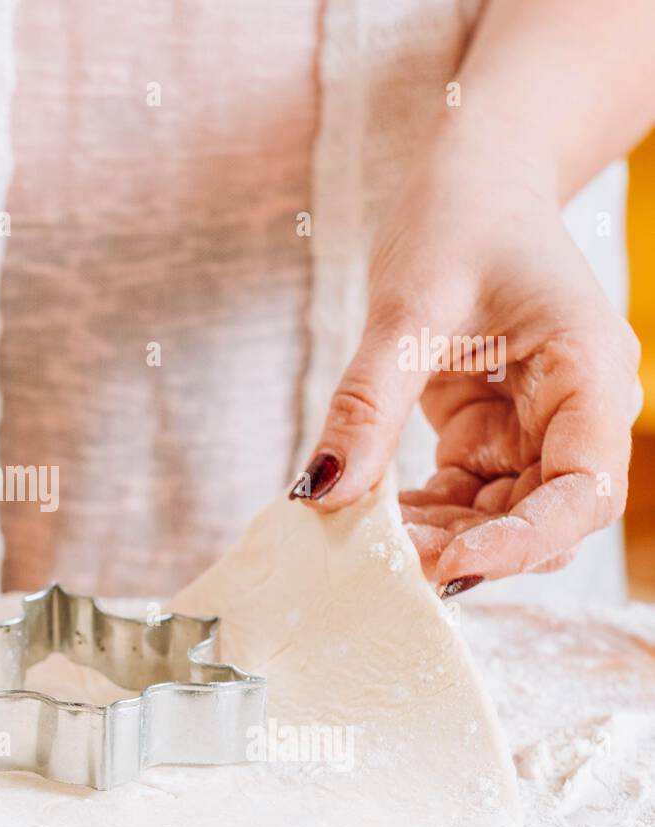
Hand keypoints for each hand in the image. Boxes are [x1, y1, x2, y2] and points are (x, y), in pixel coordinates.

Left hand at [292, 143, 640, 594]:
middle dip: (465, 547)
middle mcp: (574, 412)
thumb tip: (321, 491)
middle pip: (541, 519)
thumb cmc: (460, 219)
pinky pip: (461, 494)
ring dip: (434, 536)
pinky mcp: (491, 431)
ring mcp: (534, 426)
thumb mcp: (407, 308)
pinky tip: (362, 513)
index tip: (447, 562)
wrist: (472, 179)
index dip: (522, 543)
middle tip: (380, 563)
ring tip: (359, 541)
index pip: (582, 492)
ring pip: (496, 516)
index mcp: (588, 375)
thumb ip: (368, 402)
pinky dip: (417, 511)